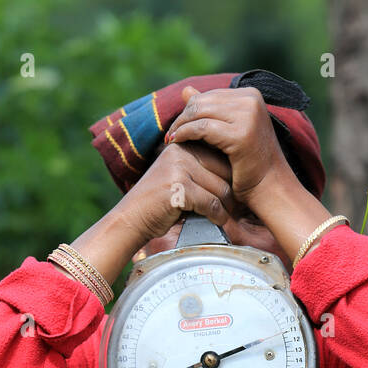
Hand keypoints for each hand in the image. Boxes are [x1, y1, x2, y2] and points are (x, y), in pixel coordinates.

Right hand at [114, 138, 236, 246]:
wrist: (131, 219)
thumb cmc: (159, 204)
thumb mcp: (179, 177)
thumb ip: (201, 171)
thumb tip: (236, 176)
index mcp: (182, 145)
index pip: (220, 156)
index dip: (231, 177)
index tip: (231, 194)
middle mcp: (181, 152)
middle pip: (224, 171)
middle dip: (230, 193)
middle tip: (232, 209)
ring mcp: (179, 168)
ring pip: (221, 188)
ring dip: (226, 207)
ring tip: (223, 216)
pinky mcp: (179, 188)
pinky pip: (211, 203)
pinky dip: (217, 216)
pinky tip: (215, 222)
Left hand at [164, 85, 292, 210]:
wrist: (269, 188)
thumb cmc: (249, 164)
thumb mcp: (229, 130)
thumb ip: (209, 110)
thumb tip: (185, 90)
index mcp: (251, 95)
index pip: (210, 95)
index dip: (190, 110)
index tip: (177, 126)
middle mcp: (251, 100)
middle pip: (203, 101)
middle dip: (183, 117)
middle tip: (170, 133)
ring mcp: (248, 115)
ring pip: (200, 112)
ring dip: (181, 125)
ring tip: (171, 139)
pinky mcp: (240, 133)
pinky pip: (202, 128)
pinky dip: (186, 134)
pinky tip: (176, 142)